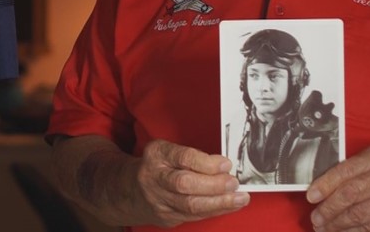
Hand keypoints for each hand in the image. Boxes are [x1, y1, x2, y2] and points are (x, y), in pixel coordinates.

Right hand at [128, 139, 248, 226]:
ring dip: (220, 202)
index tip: (226, 163)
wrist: (129, 189)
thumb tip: (224, 166)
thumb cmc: (156, 167)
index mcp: (156, 154)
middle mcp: (154, 177)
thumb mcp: (167, 151)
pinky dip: (215, 210)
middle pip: (185, 184)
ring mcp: (159, 200)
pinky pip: (194, 216)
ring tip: (240, 198)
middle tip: (234, 182)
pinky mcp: (166, 217)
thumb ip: (192, 156)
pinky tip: (229, 206)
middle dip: (214, 185)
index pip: (182, 157)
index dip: (206, 162)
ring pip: (191, 205)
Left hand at [306, 143, 369, 231]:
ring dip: (337, 225)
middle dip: (329, 209)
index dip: (325, 185)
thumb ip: (350, 169)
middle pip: (351, 195)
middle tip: (315, 218)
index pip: (347, 171)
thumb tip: (319, 188)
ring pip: (360, 216)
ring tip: (323, 228)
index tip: (311, 196)